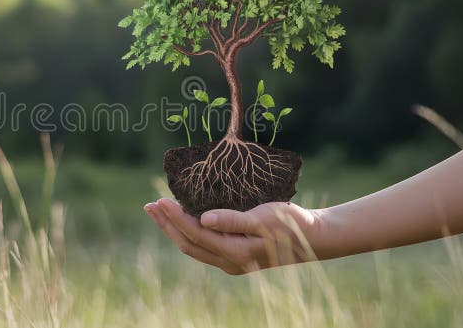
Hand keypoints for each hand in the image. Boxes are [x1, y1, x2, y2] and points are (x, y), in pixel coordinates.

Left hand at [144, 198, 324, 274]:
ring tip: (159, 211)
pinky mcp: (235, 255)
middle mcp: (229, 261)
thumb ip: (233, 220)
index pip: (195, 234)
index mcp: (235, 252)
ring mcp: (231, 261)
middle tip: (149, 205)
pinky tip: (184, 220)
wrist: (313, 239)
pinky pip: (203, 245)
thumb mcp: (263, 218)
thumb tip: (203, 219)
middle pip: (188, 244)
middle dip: (166, 224)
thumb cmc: (290, 224)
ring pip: (193, 246)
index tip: (159, 201)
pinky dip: (188, 231)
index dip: (174, 218)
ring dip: (174, 228)